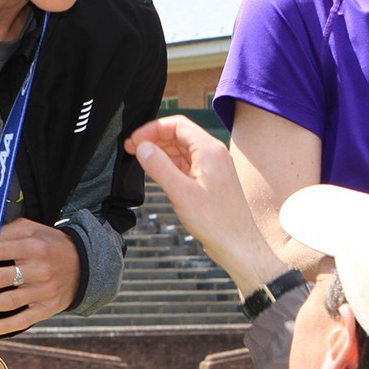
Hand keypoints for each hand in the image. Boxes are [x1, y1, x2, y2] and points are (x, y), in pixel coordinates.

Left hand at [0, 217, 78, 336]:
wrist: (86, 265)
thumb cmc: (50, 244)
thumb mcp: (33, 229)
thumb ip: (8, 232)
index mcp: (33, 247)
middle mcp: (39, 270)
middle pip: (0, 278)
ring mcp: (44, 292)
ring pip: (8, 301)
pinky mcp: (48, 308)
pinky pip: (24, 319)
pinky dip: (6, 326)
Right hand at [124, 116, 287, 291]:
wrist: (236, 243)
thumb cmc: (216, 221)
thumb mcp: (180, 192)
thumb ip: (159, 166)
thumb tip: (142, 147)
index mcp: (209, 150)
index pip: (177, 125)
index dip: (152, 129)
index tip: (135, 140)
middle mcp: (213, 154)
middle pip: (179, 134)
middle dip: (154, 139)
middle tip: (133, 149)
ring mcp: (212, 166)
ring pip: (182, 149)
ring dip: (161, 151)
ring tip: (141, 159)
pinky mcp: (210, 179)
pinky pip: (187, 163)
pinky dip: (170, 164)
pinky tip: (157, 171)